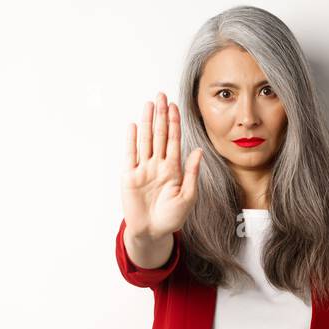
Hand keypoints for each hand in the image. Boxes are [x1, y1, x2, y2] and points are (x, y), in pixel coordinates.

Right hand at [121, 91, 204, 239]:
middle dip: (161, 115)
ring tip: (149, 104)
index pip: (173, 140)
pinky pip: (130, 154)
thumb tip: (198, 150)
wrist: (152, 232)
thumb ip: (192, 173)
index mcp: (173, 168)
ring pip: (145, 140)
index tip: (175, 106)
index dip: (174, 123)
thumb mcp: (188, 196)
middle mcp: (158, 165)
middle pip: (159, 135)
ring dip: (147, 122)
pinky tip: (134, 126)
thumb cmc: (172, 217)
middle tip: (162, 95)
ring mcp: (143, 169)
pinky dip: (132, 140)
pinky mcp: (129, 176)